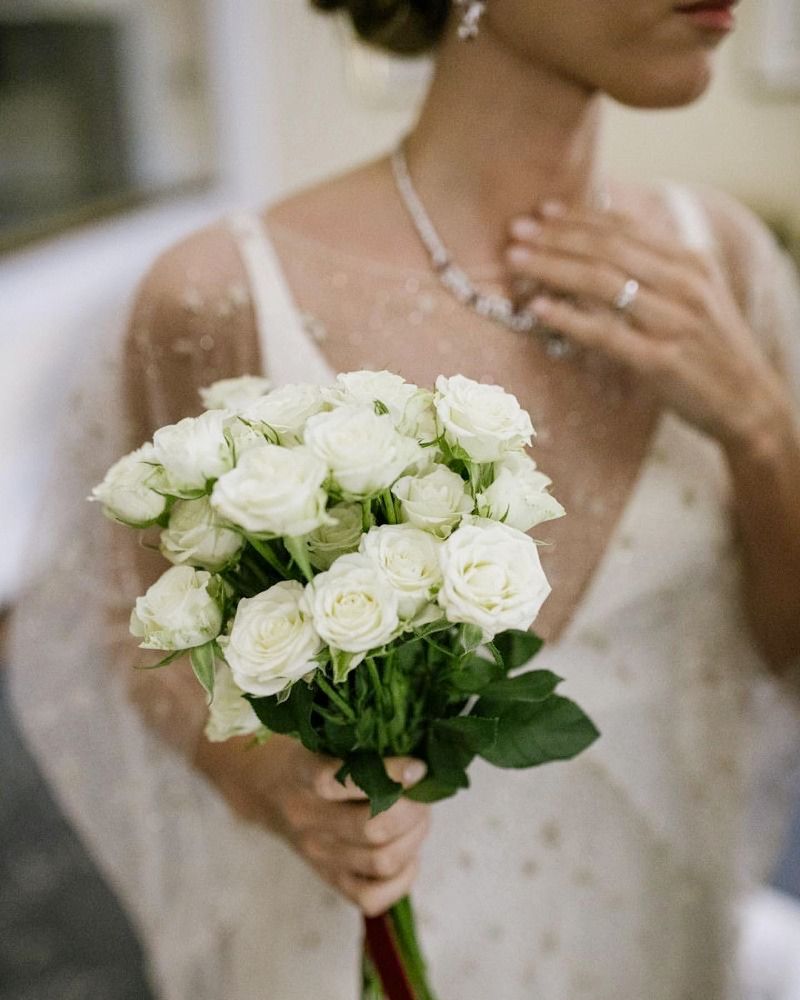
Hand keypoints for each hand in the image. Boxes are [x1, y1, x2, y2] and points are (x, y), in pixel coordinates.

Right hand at [196, 734, 429, 915]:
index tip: (418, 766)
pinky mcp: (326, 876)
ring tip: (420, 816)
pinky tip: (409, 854)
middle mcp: (306, 818)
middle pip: (372, 828)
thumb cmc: (303, 746)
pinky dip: (401, 879)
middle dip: (413, 810)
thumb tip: (415, 731)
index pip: (340, 781)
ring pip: (379, 861)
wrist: (260, 784)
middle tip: (424, 792)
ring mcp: (316, 852)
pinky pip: (370, 897)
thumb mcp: (315, 728)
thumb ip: (355, 732)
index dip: (387, 776)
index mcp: (299, 773)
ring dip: (413, 839)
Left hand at [506, 204, 785, 449]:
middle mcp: (684, 285)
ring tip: (516, 261)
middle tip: (516, 231)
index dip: (579, 218)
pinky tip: (538, 308)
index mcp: (690, 263)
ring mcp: (674, 322)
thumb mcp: (690, 299)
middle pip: (608, 250)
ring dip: (553, 267)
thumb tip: (598, 247)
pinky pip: (606, 333)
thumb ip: (653, 271)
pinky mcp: (662, 361)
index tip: (542, 212)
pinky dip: (568, 318)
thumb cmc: (708, 350)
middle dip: (557, 238)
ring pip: (603, 284)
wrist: (749, 403)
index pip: (626, 230)